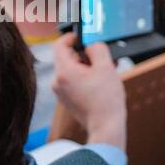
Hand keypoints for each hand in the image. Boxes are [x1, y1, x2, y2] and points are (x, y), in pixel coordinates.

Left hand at [51, 34, 125, 150]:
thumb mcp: (106, 66)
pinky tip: (100, 83)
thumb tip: (91, 44)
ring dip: (87, 67)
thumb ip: (97, 48)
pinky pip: (73, 81)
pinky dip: (84, 78)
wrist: (106, 127)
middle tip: (101, 58)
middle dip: (84, 55)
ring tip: (104, 72)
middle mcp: (57, 81)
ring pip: (72, 70)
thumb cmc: (106, 101)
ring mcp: (61, 92)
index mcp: (64, 72)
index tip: (82, 37)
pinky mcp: (67, 99)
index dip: (71, 37)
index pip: (59, 44)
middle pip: (67, 57)